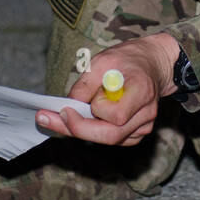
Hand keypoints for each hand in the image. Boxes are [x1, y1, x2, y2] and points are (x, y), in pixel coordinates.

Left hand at [35, 33, 181, 146]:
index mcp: (142, 93)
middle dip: (77, 130)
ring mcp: (143, 126)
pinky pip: (112, 139)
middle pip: (111, 136)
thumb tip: (69, 104)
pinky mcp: (137, 132)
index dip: (92, 111)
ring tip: (58, 117)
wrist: (152, 63)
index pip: (116, 115)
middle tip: (48, 120)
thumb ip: (86, 83)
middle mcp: (146, 114)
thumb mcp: (103, 60)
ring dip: (82, 131)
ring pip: (110, 140)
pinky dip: (93, 131)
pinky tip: (79, 119)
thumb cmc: (127, 59)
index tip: (67, 107)